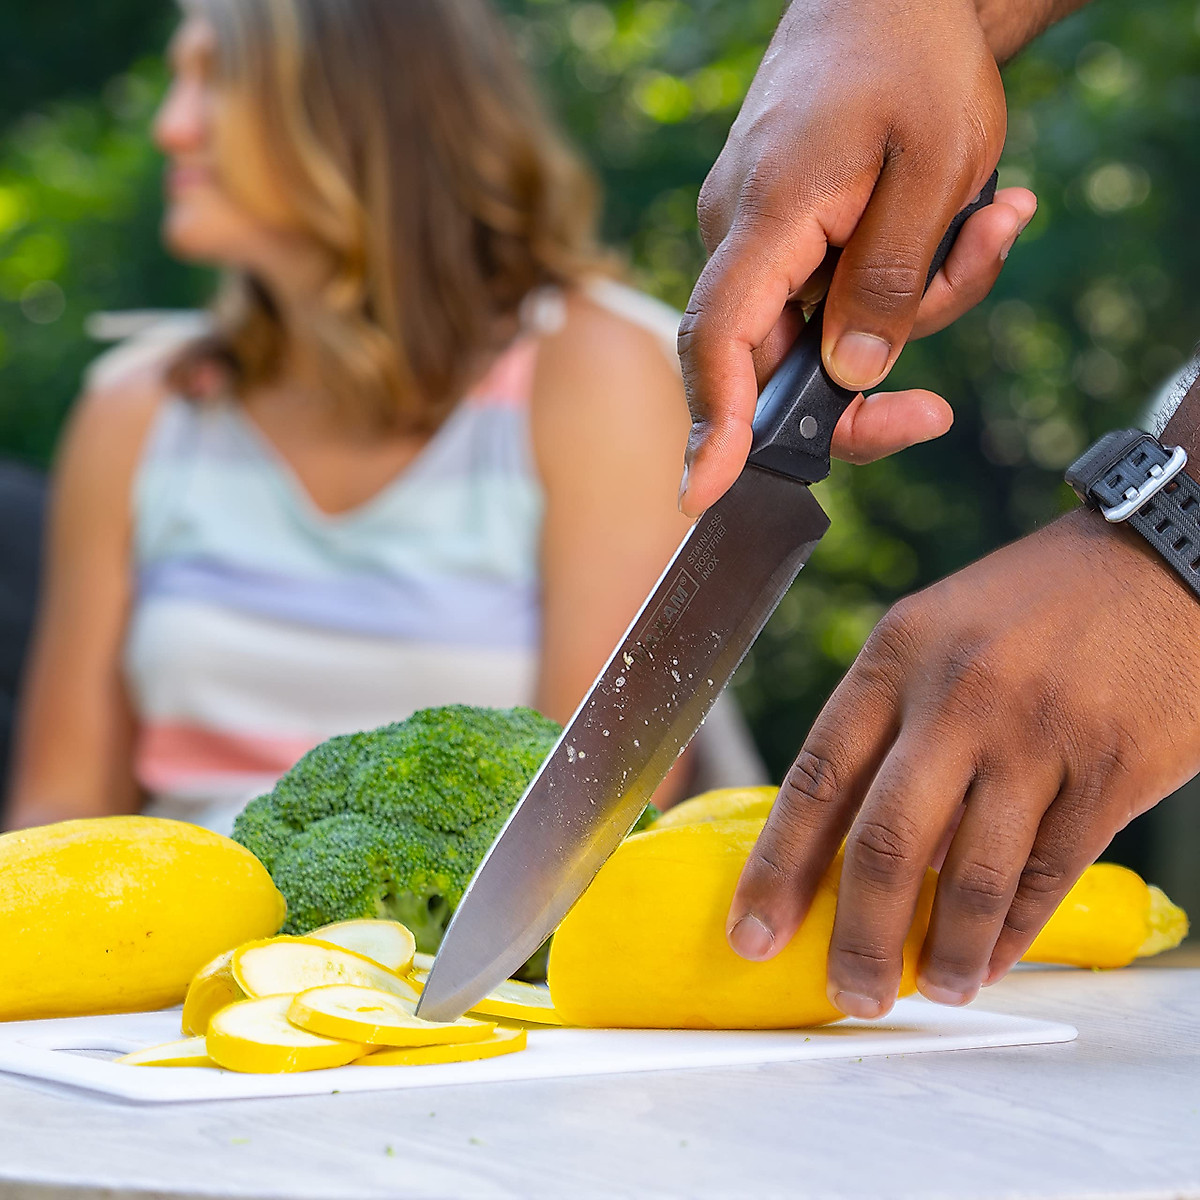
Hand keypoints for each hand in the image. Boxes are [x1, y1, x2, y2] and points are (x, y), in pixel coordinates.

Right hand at [677, 0, 1034, 515]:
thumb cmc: (912, 59)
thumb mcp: (935, 170)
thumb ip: (890, 281)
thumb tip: (853, 376)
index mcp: (766, 217)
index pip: (718, 336)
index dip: (712, 421)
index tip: (703, 490)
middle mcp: (744, 238)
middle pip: (777, 363)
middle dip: (864, 391)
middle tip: (932, 413)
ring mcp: (763, 241)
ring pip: (822, 335)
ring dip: (914, 310)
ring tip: (990, 221)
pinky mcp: (791, 240)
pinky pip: (836, 298)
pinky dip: (902, 284)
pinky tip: (969, 219)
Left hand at [726, 508, 1199, 1015]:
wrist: (1162, 562)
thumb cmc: (1035, 602)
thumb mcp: (935, 630)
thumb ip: (889, 720)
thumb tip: (851, 833)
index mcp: (897, 656)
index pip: (817, 779)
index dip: (778, 868)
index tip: (754, 932)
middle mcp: (957, 696)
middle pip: (885, 844)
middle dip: (859, 936)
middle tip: (850, 993)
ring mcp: (1036, 735)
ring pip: (971, 878)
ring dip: (947, 953)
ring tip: (934, 990)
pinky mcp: (1109, 772)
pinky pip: (1047, 876)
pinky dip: (1014, 932)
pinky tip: (993, 958)